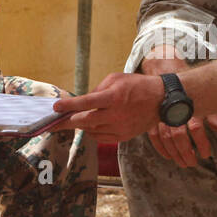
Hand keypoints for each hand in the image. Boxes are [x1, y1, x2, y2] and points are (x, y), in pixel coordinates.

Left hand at [52, 72, 166, 142]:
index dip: (69, 105)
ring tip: (75, 119)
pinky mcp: (123, 137)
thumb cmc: (137, 86)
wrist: (161, 101)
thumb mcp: (116, 79)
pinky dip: (92, 131)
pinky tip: (90, 125)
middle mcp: (116, 114)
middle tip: (55, 122)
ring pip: (91, 130)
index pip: (86, 103)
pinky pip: (100, 137)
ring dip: (81, 125)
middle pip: (85, 121)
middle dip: (67, 122)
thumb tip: (81, 102)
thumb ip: (97, 89)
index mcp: (113, 97)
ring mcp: (120, 128)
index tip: (56, 107)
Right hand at [138, 48, 216, 165]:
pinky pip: (154, 136)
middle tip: (193, 163)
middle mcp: (174, 111)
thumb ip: (213, 116)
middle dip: (186, 153)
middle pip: (178, 137)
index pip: (196, 128)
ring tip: (183, 162)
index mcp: (189, 106)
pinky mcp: (151, 118)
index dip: (202, 144)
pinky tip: (168, 156)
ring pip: (166, 139)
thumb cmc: (188, 90)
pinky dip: (161, 148)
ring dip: (175, 153)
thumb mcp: (204, 100)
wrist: (165, 75)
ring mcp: (161, 115)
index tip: (206, 155)